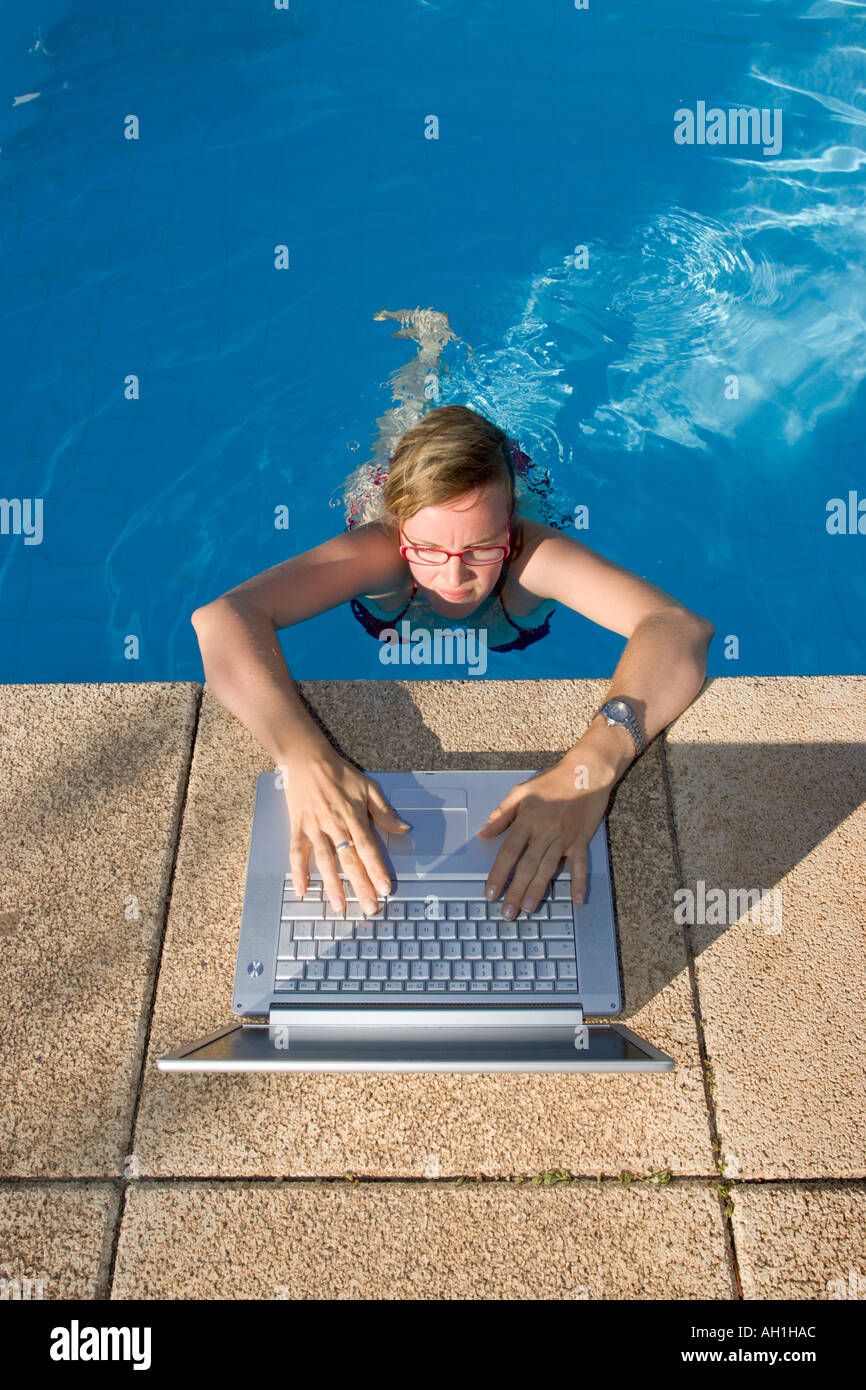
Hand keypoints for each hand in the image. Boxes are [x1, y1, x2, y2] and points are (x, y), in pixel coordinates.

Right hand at [281, 746, 409, 914]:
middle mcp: (334, 825)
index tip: (386, 888)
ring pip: (324, 861)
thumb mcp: (368, 788)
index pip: (368, 848)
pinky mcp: (298, 828)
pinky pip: (296, 853)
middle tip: (369, 906)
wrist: (307, 759)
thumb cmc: (339, 774)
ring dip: (332, 884)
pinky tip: (302, 890)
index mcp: (353, 816)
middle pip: (349, 860)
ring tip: (340, 905)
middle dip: (360, 885)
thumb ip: (385, 812)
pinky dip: (297, 872)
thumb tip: (403, 828)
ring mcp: (314, 828)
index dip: (377, 869)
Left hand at [475, 757, 613, 916]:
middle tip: (507, 913)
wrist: (585, 773)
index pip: (509, 852)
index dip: (498, 874)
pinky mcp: (581, 840)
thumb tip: (483, 832)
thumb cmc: (552, 782)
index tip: (490, 892)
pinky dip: (579, 882)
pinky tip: (576, 899)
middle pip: (527, 866)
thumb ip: (502, 814)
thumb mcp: (521, 792)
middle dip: (515, 891)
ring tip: (529, 908)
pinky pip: (580, 864)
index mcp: (527, 820)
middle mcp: (545, 831)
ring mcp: (564, 837)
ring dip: (538, 890)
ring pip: (549, 868)